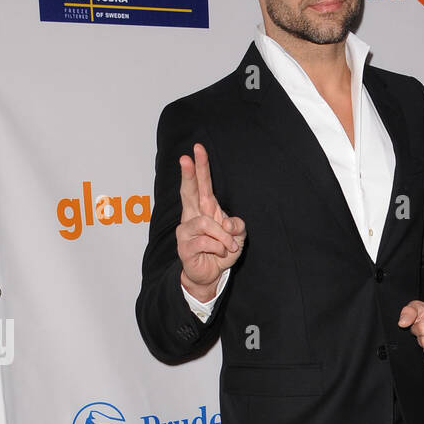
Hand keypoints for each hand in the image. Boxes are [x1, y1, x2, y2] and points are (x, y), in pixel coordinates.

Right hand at [176, 143, 245, 296]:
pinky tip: (219, 253)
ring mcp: (186, 231)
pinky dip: (218, 248)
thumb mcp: (238, 237)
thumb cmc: (222, 251)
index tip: (197, 149)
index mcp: (205, 209)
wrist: (211, 274)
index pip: (202, 185)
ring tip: (228, 246)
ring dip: (222, 237)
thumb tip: (227, 224)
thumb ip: (237, 226)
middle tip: (185, 158)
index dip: (200, 167)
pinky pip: (205, 242)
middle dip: (189, 174)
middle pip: (189, 191)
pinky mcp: (185, 246)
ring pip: (205, 223)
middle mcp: (193, 216)